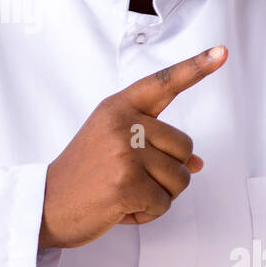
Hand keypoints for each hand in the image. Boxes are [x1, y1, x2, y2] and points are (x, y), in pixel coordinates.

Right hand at [39, 46, 226, 250]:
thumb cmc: (82, 176)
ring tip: (123, 193)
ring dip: (159, 195)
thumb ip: (154, 145)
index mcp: (117, 107)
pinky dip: (147, 213)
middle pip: (185, 146)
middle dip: (169, 171)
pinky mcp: (126, 183)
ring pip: (180, 178)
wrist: (44, 205)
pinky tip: (121, 209)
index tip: (221, 53)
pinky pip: (164, 202)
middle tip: (130, 179)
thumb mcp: (113, 146)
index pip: (163, 83)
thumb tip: (196, 164)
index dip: (195, 67)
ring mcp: (124, 151)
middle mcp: (122, 122)